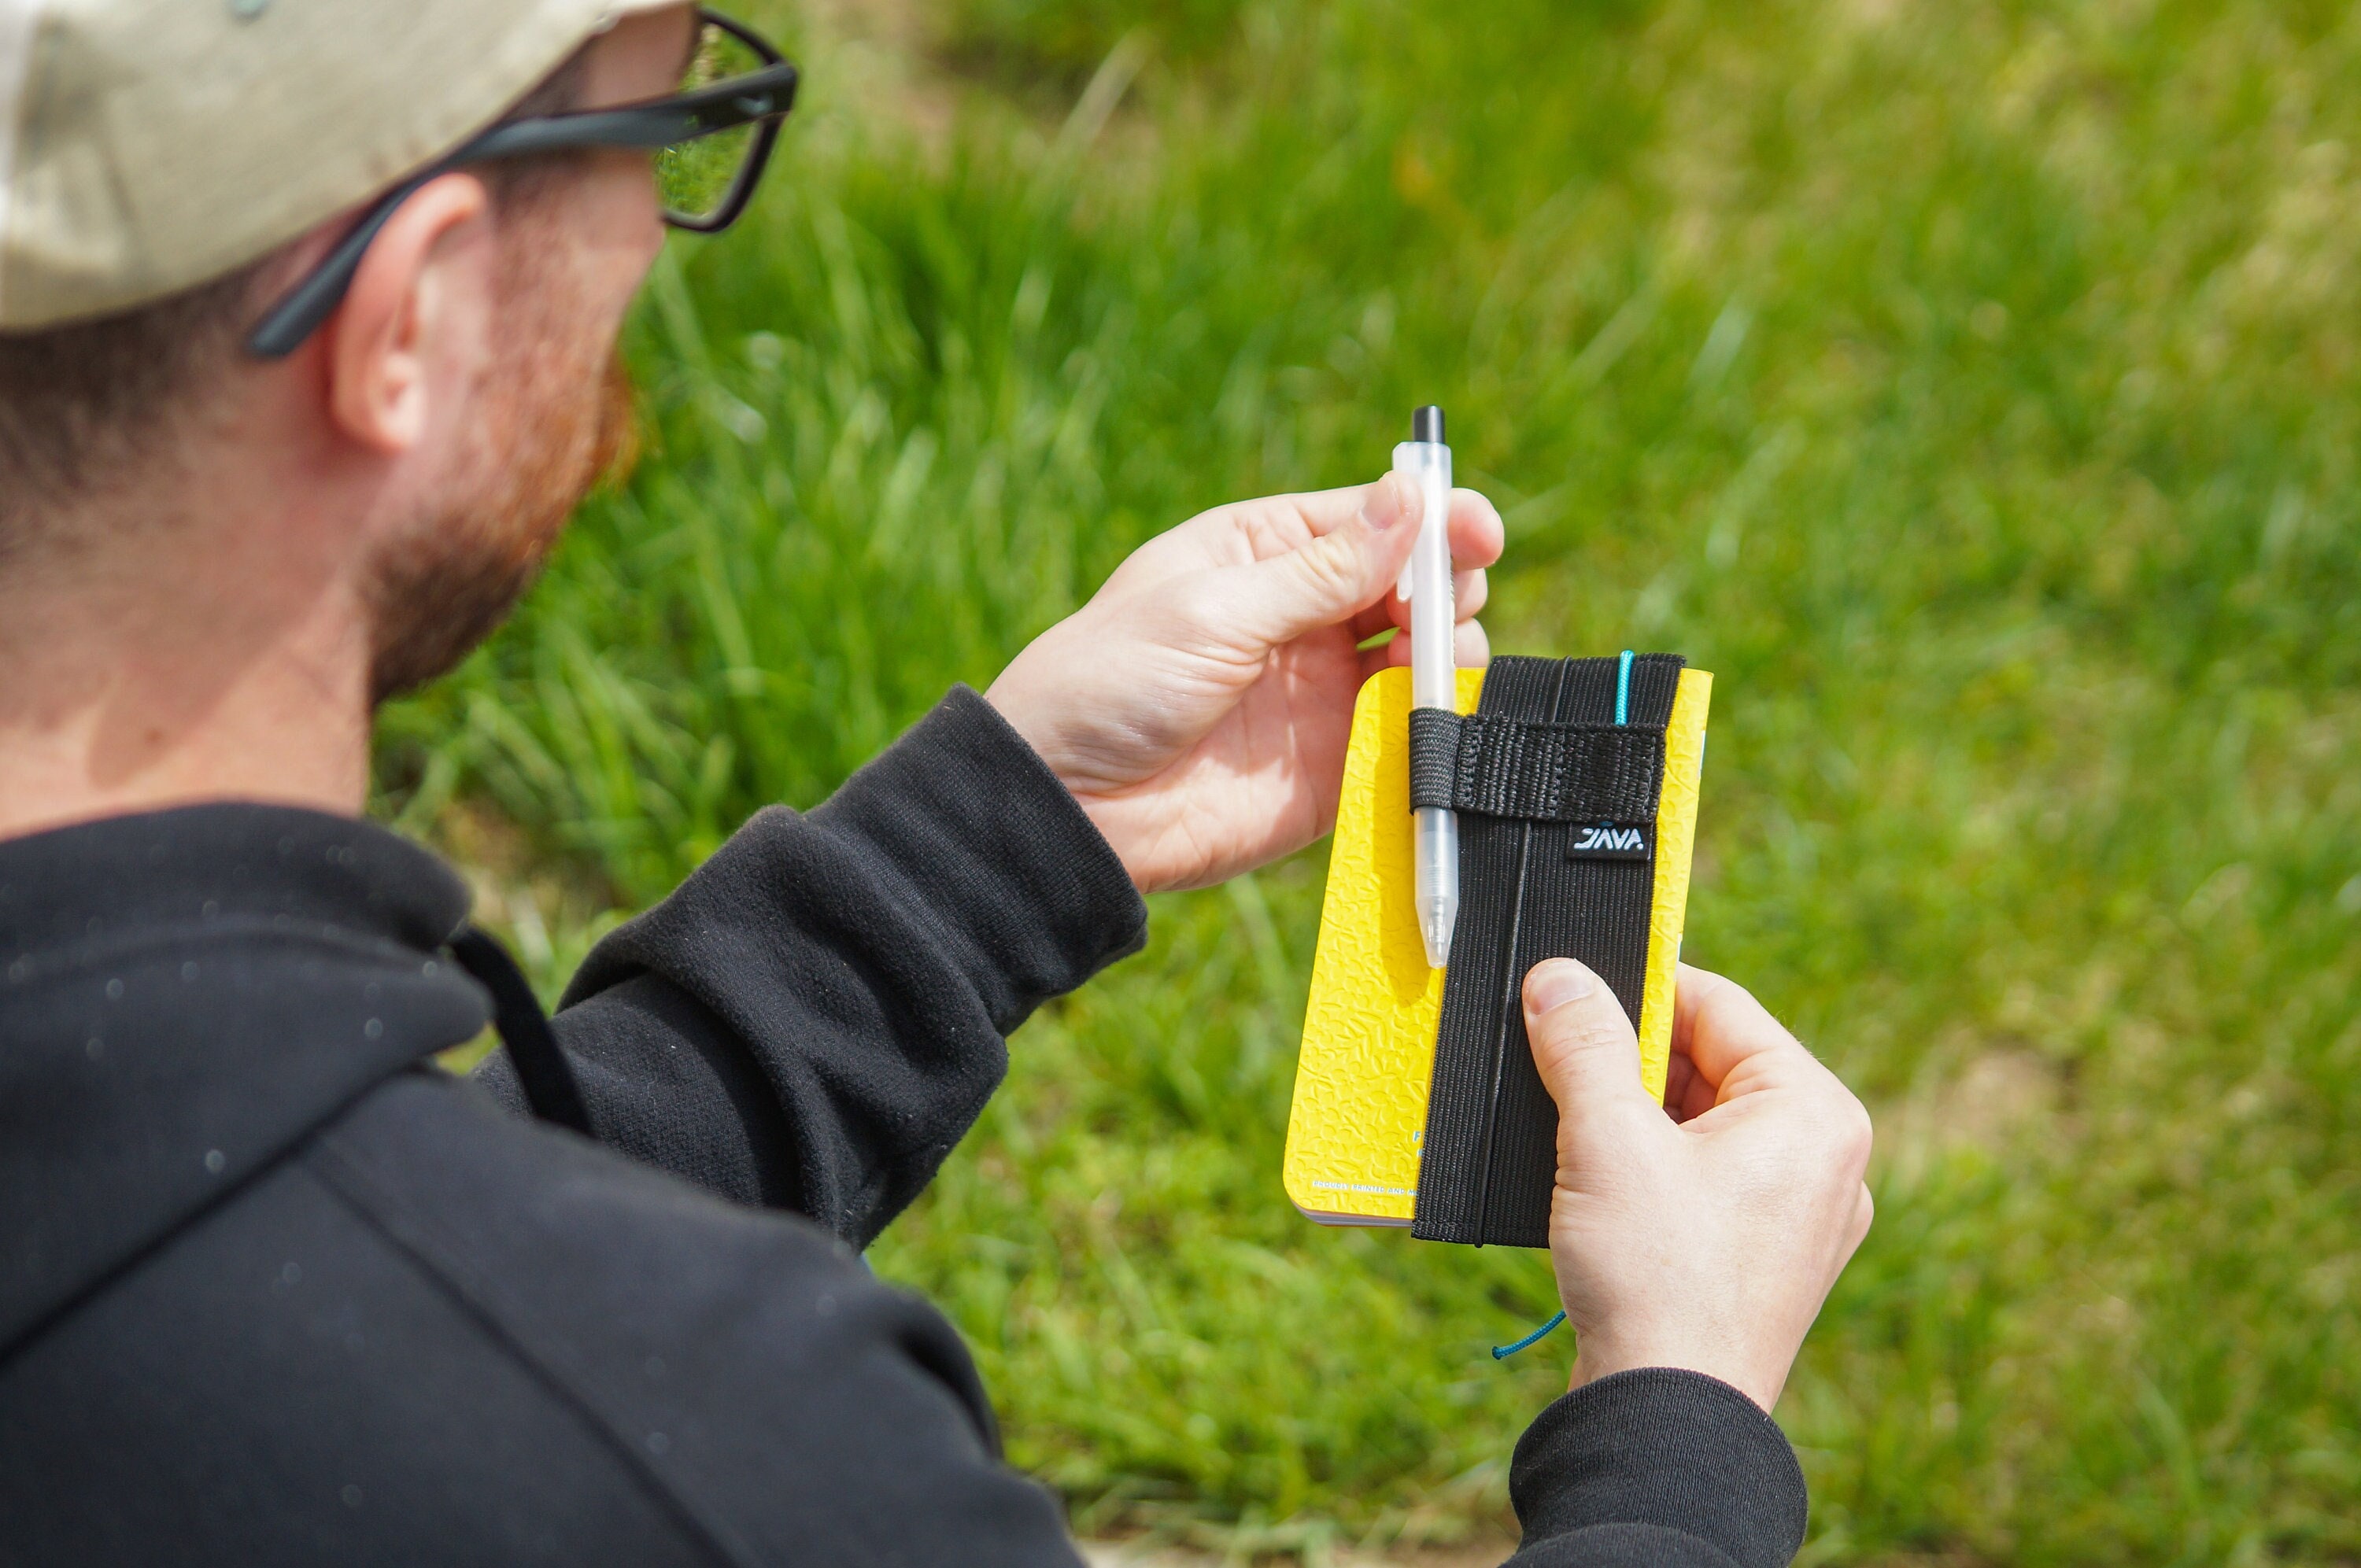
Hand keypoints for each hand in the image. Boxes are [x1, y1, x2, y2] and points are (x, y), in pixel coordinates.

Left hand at [986, 475, 1502, 892]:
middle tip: (1437, 606)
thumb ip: (1322, 568)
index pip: (1371, 520)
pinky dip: (1435, 724)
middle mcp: (1302, 617)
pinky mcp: (1333, 766)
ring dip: (1448, 651)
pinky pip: (1407, 737)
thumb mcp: (1214, 609)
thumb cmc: (1112, 684)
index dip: (1432, 521)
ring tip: (1431, 659)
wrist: (1069, 808)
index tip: (1478, 532)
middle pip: (1411, 585)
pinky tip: (1433, 713)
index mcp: (1263, 553)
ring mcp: (1322, 692)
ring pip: (1423, 657)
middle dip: (1445, 586)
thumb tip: (1411, 498)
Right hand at [1522, 959, 1873, 1411]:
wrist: (1667, 1417)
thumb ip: (1582, 1043)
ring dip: (1633, 1117)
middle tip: (1559, 1068)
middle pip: (1713, 1065)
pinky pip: (1706, 1181)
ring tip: (1575, 1135)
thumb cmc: (1656, 1276)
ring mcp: (1802, 1218)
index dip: (1639, 990)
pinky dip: (1650, 1169)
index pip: (1721, 1006)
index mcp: (1815, 1113)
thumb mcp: (1607, 1137)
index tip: (1571, 991)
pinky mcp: (1765, 1262)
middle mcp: (1827, 1160)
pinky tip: (1597, 1187)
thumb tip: (1559, 976)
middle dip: (1630, 1062)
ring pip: (1704, 1125)